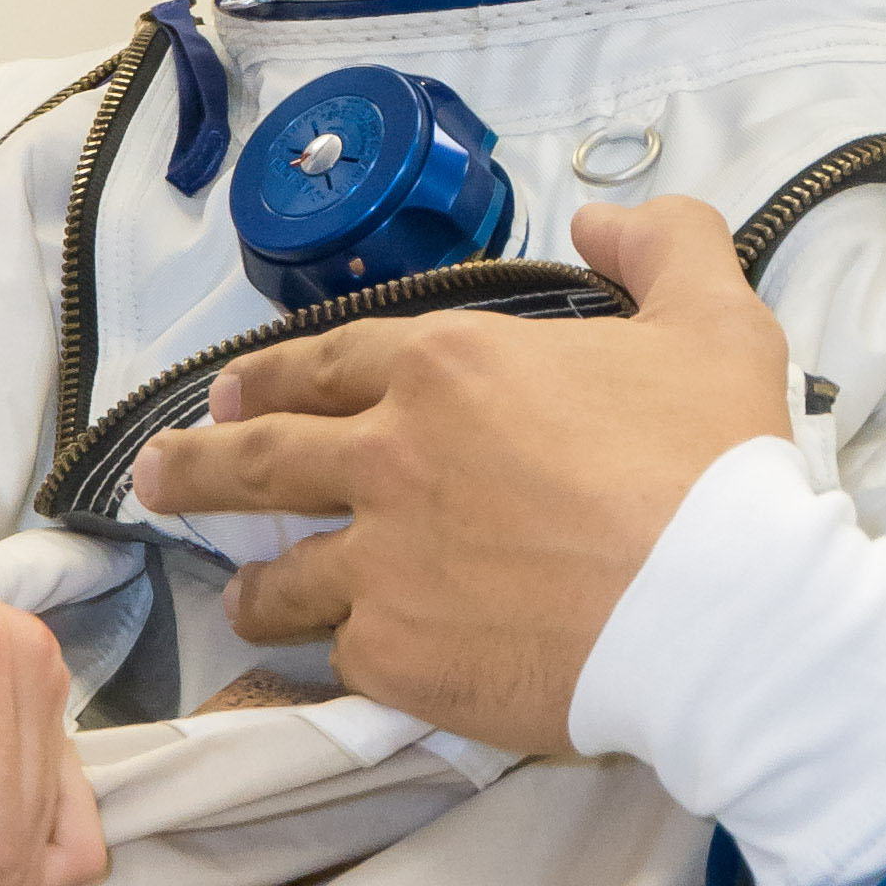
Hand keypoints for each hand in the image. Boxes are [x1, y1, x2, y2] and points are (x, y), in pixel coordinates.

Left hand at [130, 193, 791, 751]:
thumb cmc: (718, 467)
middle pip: (257, 459)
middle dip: (194, 466)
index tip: (231, 393)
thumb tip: (605, 218)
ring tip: (237, 594)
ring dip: (251, 583)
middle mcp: (391, 456)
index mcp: (449, 367)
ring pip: (280, 575)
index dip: (270, 379)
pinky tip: (325, 667)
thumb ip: (661, 244)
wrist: (728, 612)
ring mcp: (382, 562)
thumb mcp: (712, 318)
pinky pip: (339, 659)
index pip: (325, 363)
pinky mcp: (397, 657)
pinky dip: (331, 661)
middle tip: (158, 476)